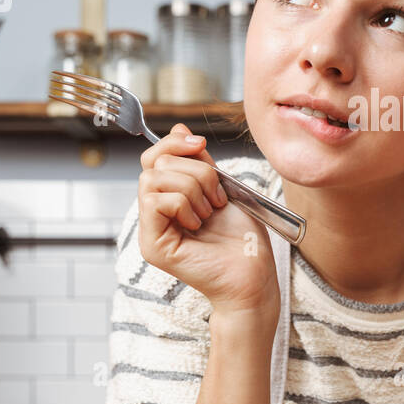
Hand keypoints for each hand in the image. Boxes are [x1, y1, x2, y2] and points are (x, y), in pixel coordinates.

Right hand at [137, 123, 280, 326]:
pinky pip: (154, 202)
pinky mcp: (152, 245)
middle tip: (217, 198)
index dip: (173, 143)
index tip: (202, 145)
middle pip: (154, 164)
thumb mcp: (223, 187)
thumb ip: (200, 162)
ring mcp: (150, 230)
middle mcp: (154, 214)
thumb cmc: (243, 238)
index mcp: (169, 199)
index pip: (153, 158)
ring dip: (191, 189)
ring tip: (209, 213)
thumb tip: (179, 130)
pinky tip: (198, 223)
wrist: (254, 274)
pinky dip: (183, 205)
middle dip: (194, 171)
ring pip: (153, 179)